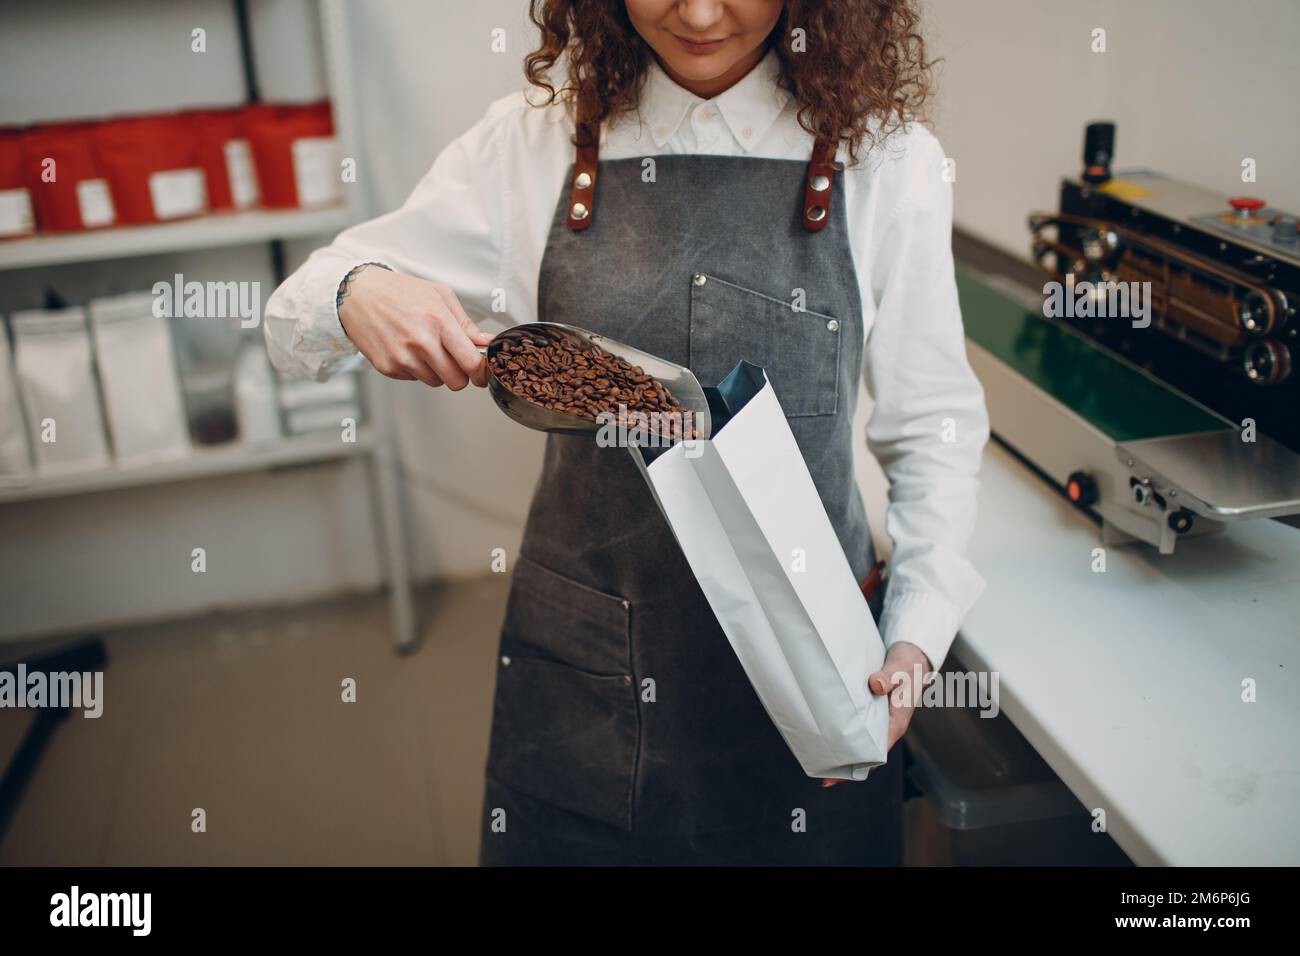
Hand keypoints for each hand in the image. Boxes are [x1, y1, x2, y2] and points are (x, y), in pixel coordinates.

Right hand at [337, 266, 492, 388]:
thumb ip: (466, 324)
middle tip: (453, 359)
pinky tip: (406, 348)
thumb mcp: (440, 296)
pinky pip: (414, 379)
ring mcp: (402, 358)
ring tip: (424, 346)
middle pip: (456, 381)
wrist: (357, 294)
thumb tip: (486, 343)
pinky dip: (415, 368)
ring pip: (435, 382)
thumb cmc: (401, 291)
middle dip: (460, 374)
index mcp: (438, 322)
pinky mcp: (387, 367)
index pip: (471, 363)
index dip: (481, 372)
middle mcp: (421, 343)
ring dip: (436, 370)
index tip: (481, 373)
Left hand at [822, 640, 932, 787]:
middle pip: (868, 754)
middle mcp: (889, 726)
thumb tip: (875, 685)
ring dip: (847, 754)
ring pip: (863, 744)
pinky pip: (859, 730)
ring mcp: (881, 721)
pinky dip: (847, 737)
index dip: (861, 766)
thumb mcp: (899, 671)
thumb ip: (888, 678)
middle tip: (825, 778)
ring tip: (824, 763)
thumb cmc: (907, 667)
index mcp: (897, 723)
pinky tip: (830, 739)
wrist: (913, 659)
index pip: (878, 752)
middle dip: (849, 767)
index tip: (843, 776)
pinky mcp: (873, 713)